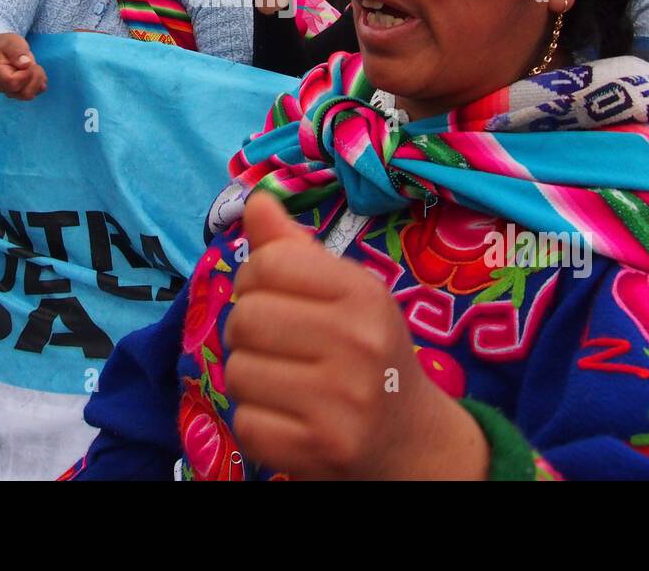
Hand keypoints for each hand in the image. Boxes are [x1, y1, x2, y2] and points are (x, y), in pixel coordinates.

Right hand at [0, 32, 47, 100]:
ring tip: (34, 66)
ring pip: (30, 95)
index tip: (27, 61)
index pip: (14, 82)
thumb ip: (17, 51)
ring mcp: (13, 92)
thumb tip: (26, 64)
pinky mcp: (22, 92)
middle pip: (24, 93)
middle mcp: (4, 88)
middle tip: (32, 62)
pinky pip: (36, 92)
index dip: (26, 72)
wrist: (6, 51)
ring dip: (38, 79)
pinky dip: (41, 82)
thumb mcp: (12, 43)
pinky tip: (36, 71)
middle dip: (34, 76)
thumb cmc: (8, 46)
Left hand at [223, 190, 489, 479]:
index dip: (256, 278)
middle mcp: (359, 344)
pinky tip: (288, 417)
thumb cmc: (369, 352)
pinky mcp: (319, 449)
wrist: (410, 439)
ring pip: (237, 371)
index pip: (269, 263)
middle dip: (248, 331)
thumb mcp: (345, 291)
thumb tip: (256, 199)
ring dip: (250, 377)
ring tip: (284, 382)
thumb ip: (295, 248)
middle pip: (244, 317)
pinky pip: (245, 422)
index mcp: (364, 294)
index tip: (274, 297)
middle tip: (278, 346)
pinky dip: (256, 421)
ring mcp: (341, 401)